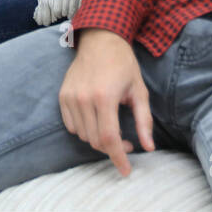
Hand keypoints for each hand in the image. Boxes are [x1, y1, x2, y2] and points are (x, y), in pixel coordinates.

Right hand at [58, 28, 154, 175]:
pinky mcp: (62, 96)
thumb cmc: (123, 64)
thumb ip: (143, 121)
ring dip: (98, 139)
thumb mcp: (139, 91)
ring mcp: (70, 97)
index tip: (126, 171)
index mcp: (105, 97)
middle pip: (95, 140)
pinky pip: (71, 125)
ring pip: (82, 135)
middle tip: (126, 141)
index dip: (118, 158)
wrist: (100, 40)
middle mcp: (84, 98)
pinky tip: (96, 119)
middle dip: (112, 148)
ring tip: (111, 127)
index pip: (109, 138)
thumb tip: (148, 148)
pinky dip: (83, 130)